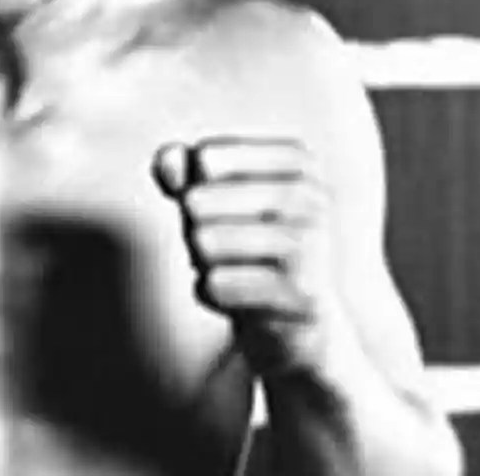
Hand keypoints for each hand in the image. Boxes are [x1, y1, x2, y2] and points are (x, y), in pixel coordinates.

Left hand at [152, 137, 340, 376]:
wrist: (295, 322)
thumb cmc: (247, 246)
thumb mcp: (211, 201)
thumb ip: (183, 171)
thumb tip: (167, 158)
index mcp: (296, 161)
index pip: (205, 157)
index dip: (192, 186)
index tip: (219, 207)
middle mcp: (312, 196)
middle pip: (195, 201)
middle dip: (192, 229)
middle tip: (222, 246)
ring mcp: (312, 246)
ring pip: (203, 242)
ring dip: (200, 261)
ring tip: (230, 268)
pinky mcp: (301, 295)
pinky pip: (214, 285)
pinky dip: (208, 292)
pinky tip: (234, 296)